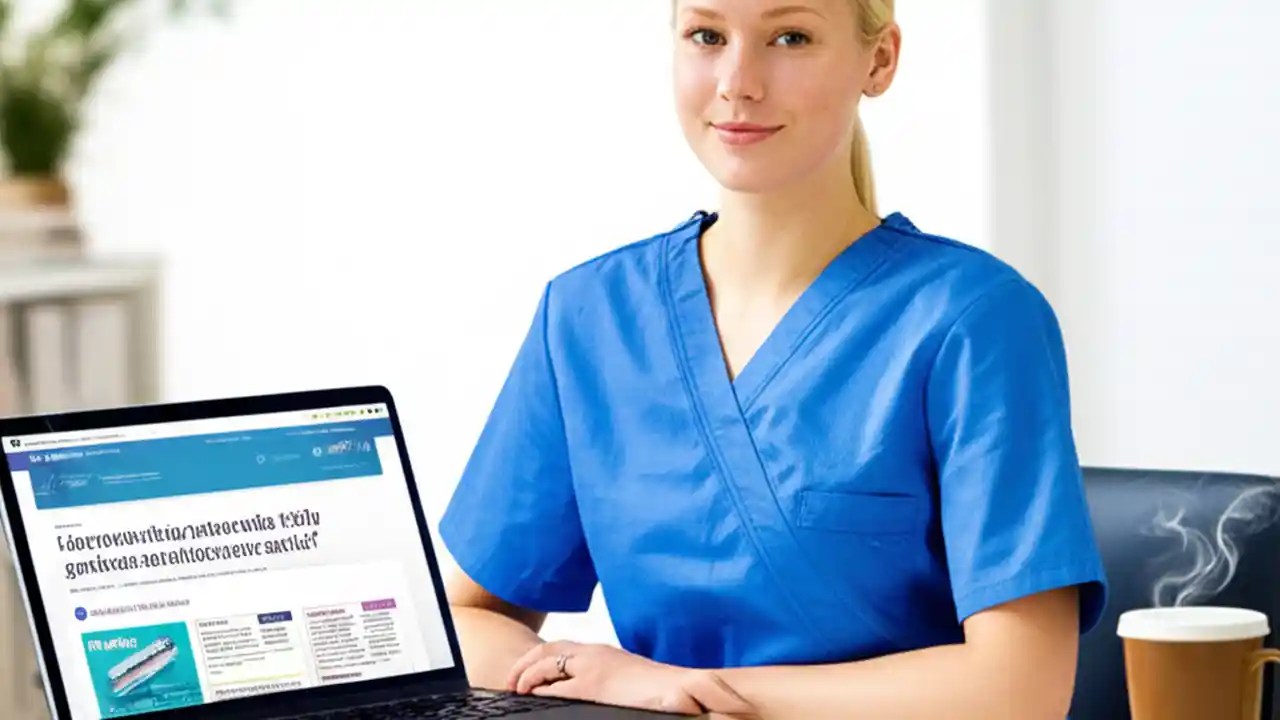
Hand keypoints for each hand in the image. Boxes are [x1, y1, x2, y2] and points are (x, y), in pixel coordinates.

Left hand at [506, 641, 704, 714]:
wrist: (678, 686)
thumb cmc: (656, 687)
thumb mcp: (625, 679)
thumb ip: (607, 680)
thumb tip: (594, 690)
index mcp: (601, 652)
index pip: (563, 649)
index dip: (540, 660)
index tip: (529, 674)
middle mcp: (594, 654)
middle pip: (549, 650)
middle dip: (526, 663)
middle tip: (512, 681)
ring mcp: (592, 668)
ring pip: (547, 663)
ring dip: (527, 674)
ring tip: (516, 688)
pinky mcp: (594, 686)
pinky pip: (557, 686)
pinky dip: (541, 690)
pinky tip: (533, 697)